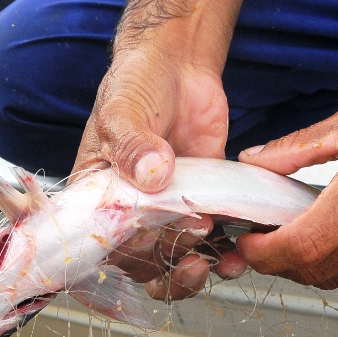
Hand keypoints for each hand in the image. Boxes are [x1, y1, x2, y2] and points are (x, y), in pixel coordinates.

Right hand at [75, 52, 246, 299]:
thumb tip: (151, 175)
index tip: (157, 239)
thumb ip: (133, 144)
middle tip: (195, 255)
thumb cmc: (136, 84)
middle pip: (144, 265)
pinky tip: (239, 253)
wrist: (178, 64)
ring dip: (199, 272)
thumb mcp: (124, 110)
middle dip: (170, 268)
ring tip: (221, 262)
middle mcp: (131, 212)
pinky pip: (211, 241)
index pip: (107, 244)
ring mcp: (168, 211)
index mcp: (98, 197)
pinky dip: (225, 253)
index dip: (132, 254)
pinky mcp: (202, 202)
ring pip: (177, 262)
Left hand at [234, 75, 337, 289]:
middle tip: (262, 239)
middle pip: (317, 270)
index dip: (265, 253)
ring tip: (294, 236)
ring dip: (307, 266)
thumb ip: (293, 150)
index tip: (248, 242)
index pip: (305, 246)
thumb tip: (252, 164)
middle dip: (279, 261)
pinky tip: (332, 240)